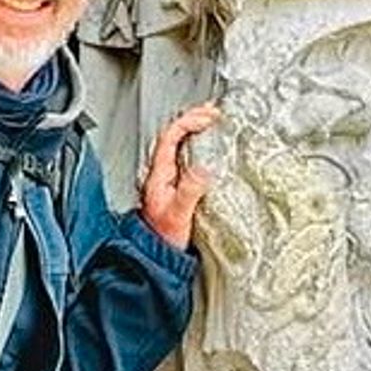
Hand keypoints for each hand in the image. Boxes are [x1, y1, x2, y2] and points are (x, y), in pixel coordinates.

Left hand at [140, 103, 221, 249]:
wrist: (156, 257)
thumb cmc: (163, 238)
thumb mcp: (179, 214)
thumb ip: (190, 191)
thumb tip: (204, 169)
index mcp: (158, 175)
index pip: (170, 136)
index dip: (188, 121)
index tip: (208, 117)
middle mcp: (161, 174)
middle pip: (175, 136)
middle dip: (194, 119)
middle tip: (214, 113)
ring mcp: (168, 180)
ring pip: (180, 146)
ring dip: (196, 131)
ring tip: (213, 123)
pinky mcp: (177, 188)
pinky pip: (187, 159)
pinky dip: (199, 147)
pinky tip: (210, 149)